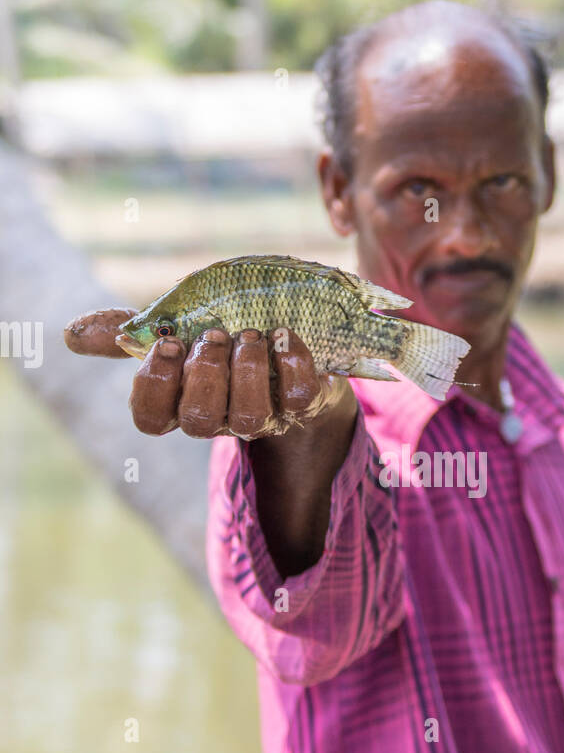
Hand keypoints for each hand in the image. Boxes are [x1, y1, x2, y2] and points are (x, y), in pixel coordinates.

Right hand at [64, 308, 351, 439]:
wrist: (287, 348)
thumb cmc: (221, 342)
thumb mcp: (173, 330)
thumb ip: (127, 332)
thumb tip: (72, 335)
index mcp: (180, 401)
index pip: (150, 418)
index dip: (154, 386)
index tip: (167, 344)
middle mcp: (219, 417)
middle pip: (200, 422)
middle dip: (205, 375)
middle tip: (215, 335)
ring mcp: (262, 415)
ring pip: (249, 418)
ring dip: (245, 371)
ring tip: (249, 336)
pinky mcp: (302, 403)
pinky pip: (297, 396)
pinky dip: (291, 363)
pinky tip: (283, 336)